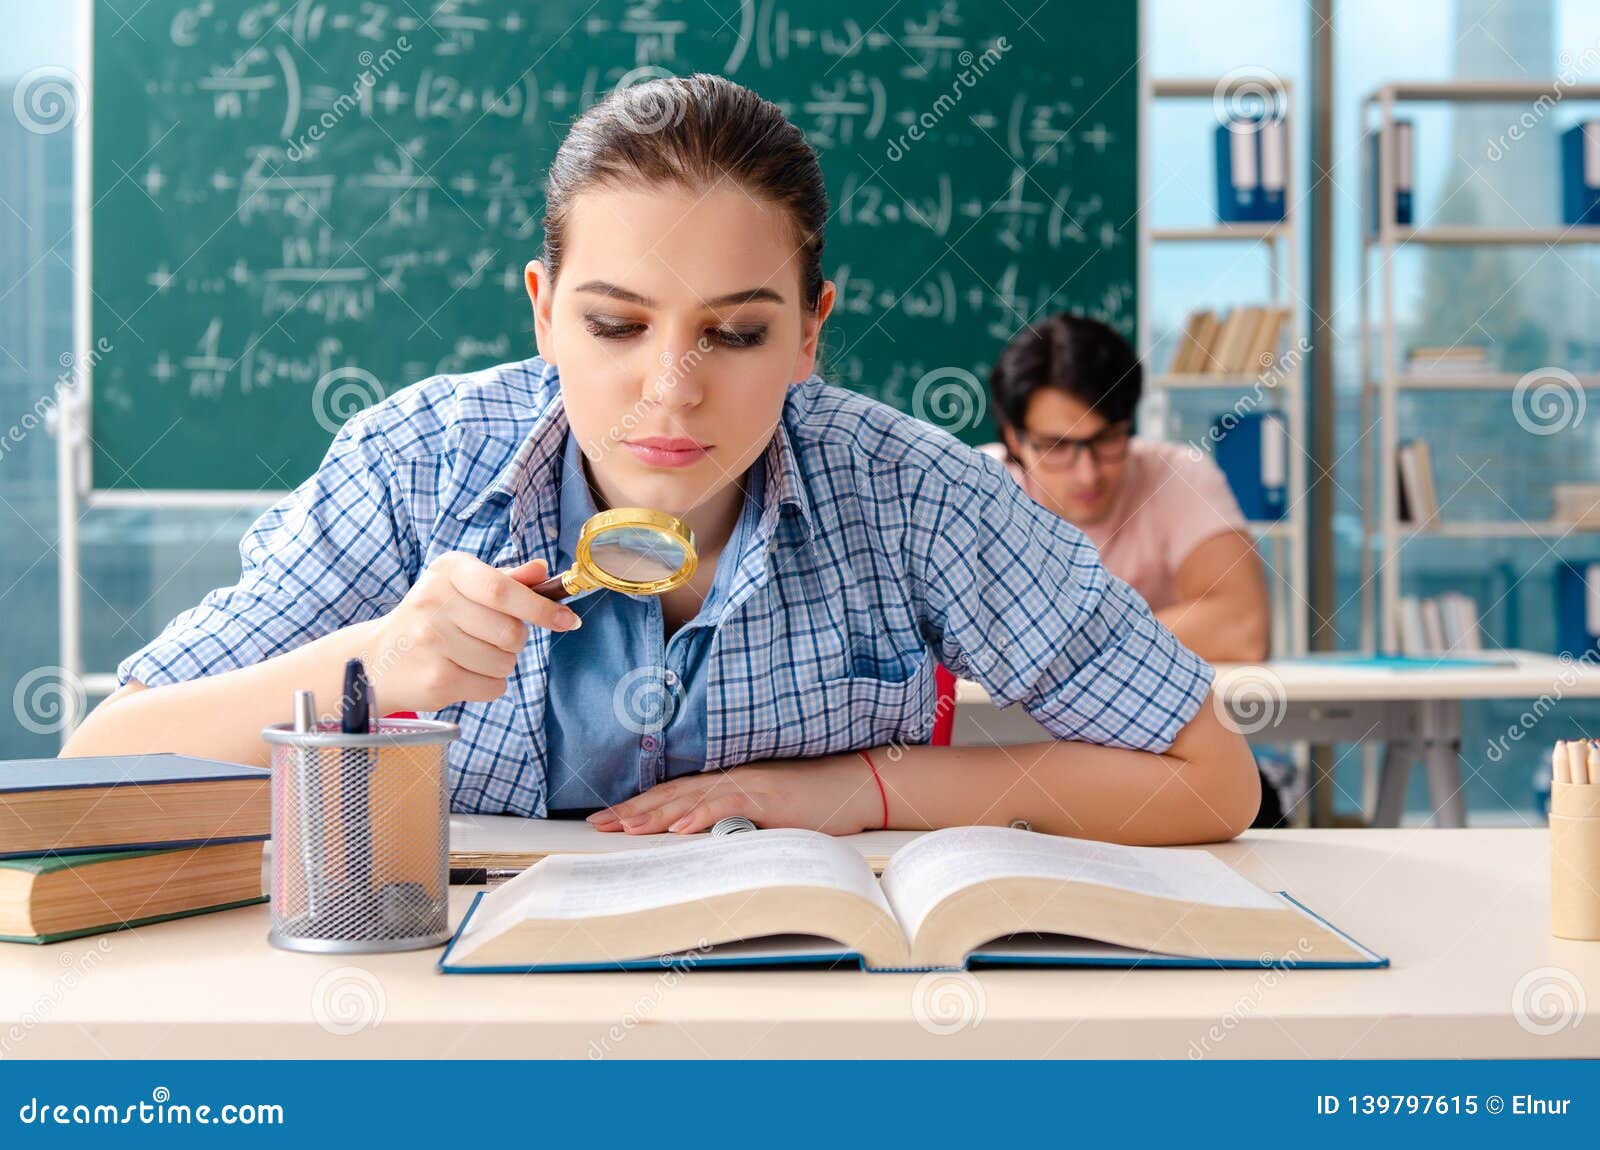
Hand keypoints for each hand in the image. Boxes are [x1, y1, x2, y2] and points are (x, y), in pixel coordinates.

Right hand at [358, 552, 580, 713]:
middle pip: (512, 631)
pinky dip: (487, 685)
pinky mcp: (436, 679)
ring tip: (468, 655)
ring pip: (506, 663)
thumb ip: (504, 580)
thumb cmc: (430, 619)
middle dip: (514, 641)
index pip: (504, 591)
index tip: (568, 621)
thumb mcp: (461, 588)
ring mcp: (432, 642)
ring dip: (499, 664)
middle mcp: (434, 602)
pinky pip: (493, 687)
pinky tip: (461, 673)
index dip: (541, 608)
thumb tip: (541, 570)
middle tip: (489, 639)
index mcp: (448, 571)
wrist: (377, 660)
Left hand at [586, 753, 886, 835]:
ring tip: (625, 828)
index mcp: (727, 780)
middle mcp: (731, 778)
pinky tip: (677, 828)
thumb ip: (732, 817)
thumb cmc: (812, 799)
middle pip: (672, 793)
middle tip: (598, 825)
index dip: (638, 804)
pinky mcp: (767, 797)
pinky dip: (700, 817)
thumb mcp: (764, 808)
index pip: (673, 792)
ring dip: (655, 814)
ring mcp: (748, 785)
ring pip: (691, 799)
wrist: (853, 783)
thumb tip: (698, 837)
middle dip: (632, 810)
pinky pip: (727, 806)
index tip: (607, 818)